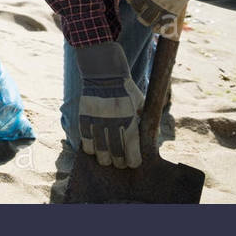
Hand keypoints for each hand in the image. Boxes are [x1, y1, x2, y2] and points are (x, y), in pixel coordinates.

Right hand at [75, 42, 145, 168]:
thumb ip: (144, 121)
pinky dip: (88, 148)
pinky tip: (92, 149)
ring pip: (99, 150)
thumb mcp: (141, 103)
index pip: (132, 151)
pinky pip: (85, 139)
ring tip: (105, 158)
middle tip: (119, 163)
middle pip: (115, 154)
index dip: (132, 161)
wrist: (104, 72)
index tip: (132, 163)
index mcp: (130, 120)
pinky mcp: (84, 116)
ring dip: (103, 158)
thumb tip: (151, 139)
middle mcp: (113, 123)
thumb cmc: (126, 88)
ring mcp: (97, 120)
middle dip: (118, 162)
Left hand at [124, 0, 226, 36]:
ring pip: (145, 20)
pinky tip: (159, 27)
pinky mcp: (169, 12)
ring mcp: (155, 5)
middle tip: (148, 9)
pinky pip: (159, 27)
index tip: (139, 0)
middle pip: (137, 9)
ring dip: (147, 20)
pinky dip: (158, 28)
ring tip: (152, 20)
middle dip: (141, 10)